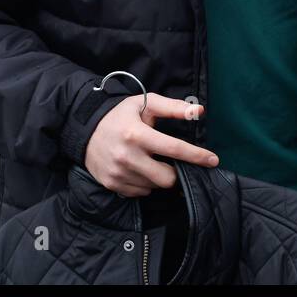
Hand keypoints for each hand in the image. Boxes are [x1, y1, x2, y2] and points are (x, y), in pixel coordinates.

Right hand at [83, 93, 218, 196]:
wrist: (84, 130)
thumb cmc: (120, 115)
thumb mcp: (144, 104)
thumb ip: (173, 107)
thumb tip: (199, 110)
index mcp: (137, 134)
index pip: (174, 149)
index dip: (196, 156)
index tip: (213, 160)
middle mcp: (127, 156)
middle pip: (167, 178)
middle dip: (175, 172)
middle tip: (170, 161)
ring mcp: (118, 173)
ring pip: (154, 186)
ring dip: (158, 176)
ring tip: (149, 161)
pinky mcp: (112, 184)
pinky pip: (140, 192)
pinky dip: (144, 183)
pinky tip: (137, 168)